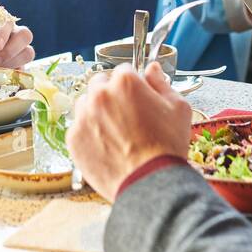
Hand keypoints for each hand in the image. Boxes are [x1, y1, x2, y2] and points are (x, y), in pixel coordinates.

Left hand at [0, 8, 34, 67]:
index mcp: (0, 23)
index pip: (9, 23)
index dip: (5, 34)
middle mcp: (12, 35)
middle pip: (25, 36)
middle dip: (11, 49)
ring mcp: (17, 52)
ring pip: (28, 53)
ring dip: (12, 61)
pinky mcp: (17, 67)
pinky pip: (24, 70)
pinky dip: (14, 74)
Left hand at [66, 62, 192, 201]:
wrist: (150, 182)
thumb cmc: (167, 146)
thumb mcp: (178, 108)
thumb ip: (161, 83)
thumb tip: (152, 68)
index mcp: (124, 82)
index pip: (124, 71)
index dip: (133, 84)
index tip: (137, 97)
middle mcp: (99, 95)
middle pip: (100, 84)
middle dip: (111, 94)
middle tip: (126, 115)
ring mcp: (83, 117)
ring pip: (86, 104)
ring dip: (97, 111)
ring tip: (115, 132)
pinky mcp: (73, 138)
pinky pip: (79, 127)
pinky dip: (89, 133)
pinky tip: (106, 146)